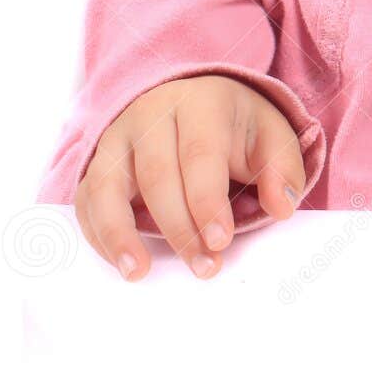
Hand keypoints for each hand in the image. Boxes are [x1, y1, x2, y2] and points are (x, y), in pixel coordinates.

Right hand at [75, 75, 304, 281]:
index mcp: (200, 103)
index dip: (207, 201)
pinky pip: (88, 198)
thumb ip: (283, 170)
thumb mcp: (271, 137)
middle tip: (203, 267)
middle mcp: (151, 114)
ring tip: (137, 272)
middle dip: (179, 227)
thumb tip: (282, 206)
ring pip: (108, 184)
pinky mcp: (98, 161)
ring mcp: (118, 136)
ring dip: (120, 233)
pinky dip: (98, 232)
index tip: (220, 242)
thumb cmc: (235, 126)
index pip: (200, 154)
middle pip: (157, 174)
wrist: (193, 99)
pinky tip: (120, 261)